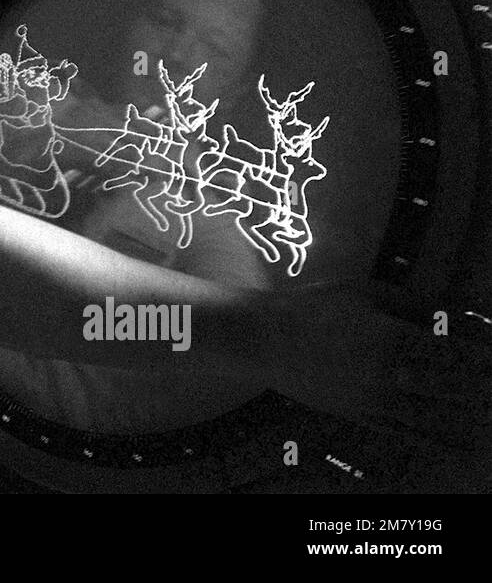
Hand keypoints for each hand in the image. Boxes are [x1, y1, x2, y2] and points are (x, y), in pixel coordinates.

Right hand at [267, 284, 491, 450]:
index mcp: (394, 338)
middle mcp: (390, 375)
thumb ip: (411, 303)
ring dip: (469, 417)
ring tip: (489, 415)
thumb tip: (451, 315)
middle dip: (484, 388)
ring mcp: (376, 400)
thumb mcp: (364, 292)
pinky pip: (409, 433)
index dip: (484, 357)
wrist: (265, 340)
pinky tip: (462, 443)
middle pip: (454, 388)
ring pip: (437, 415)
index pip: (456, 353)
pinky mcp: (362, 416)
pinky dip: (439, 439)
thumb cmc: (314, 308)